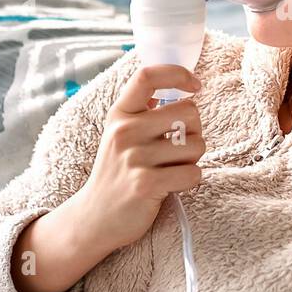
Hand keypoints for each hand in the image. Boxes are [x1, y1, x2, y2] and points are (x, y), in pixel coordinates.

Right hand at [69, 64, 205, 254]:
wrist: (94, 218)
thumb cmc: (117, 173)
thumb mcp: (119, 134)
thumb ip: (143, 112)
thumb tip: (178, 87)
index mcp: (120, 114)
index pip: (148, 76)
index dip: (178, 74)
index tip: (195, 85)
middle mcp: (125, 131)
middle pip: (189, 112)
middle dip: (194, 132)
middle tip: (178, 150)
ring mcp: (134, 157)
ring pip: (197, 145)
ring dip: (193, 160)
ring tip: (170, 169)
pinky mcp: (146, 184)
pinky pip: (193, 173)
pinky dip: (190, 180)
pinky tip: (171, 186)